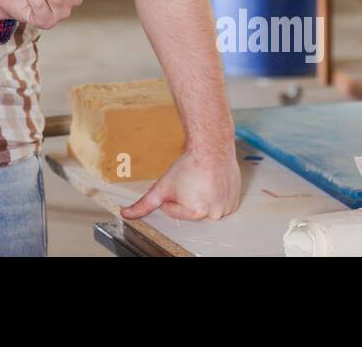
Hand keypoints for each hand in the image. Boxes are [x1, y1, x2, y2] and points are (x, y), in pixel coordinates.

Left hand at [120, 143, 240, 222]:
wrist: (211, 146)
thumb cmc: (188, 165)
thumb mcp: (161, 186)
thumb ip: (144, 204)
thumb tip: (126, 214)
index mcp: (197, 213)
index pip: (174, 210)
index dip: (171, 195)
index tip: (179, 182)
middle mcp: (214, 214)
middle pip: (191, 211)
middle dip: (188, 198)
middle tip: (192, 181)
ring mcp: (227, 207)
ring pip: (206, 207)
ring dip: (202, 196)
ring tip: (202, 180)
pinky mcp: (235, 200)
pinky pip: (221, 203)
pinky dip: (215, 195)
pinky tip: (213, 182)